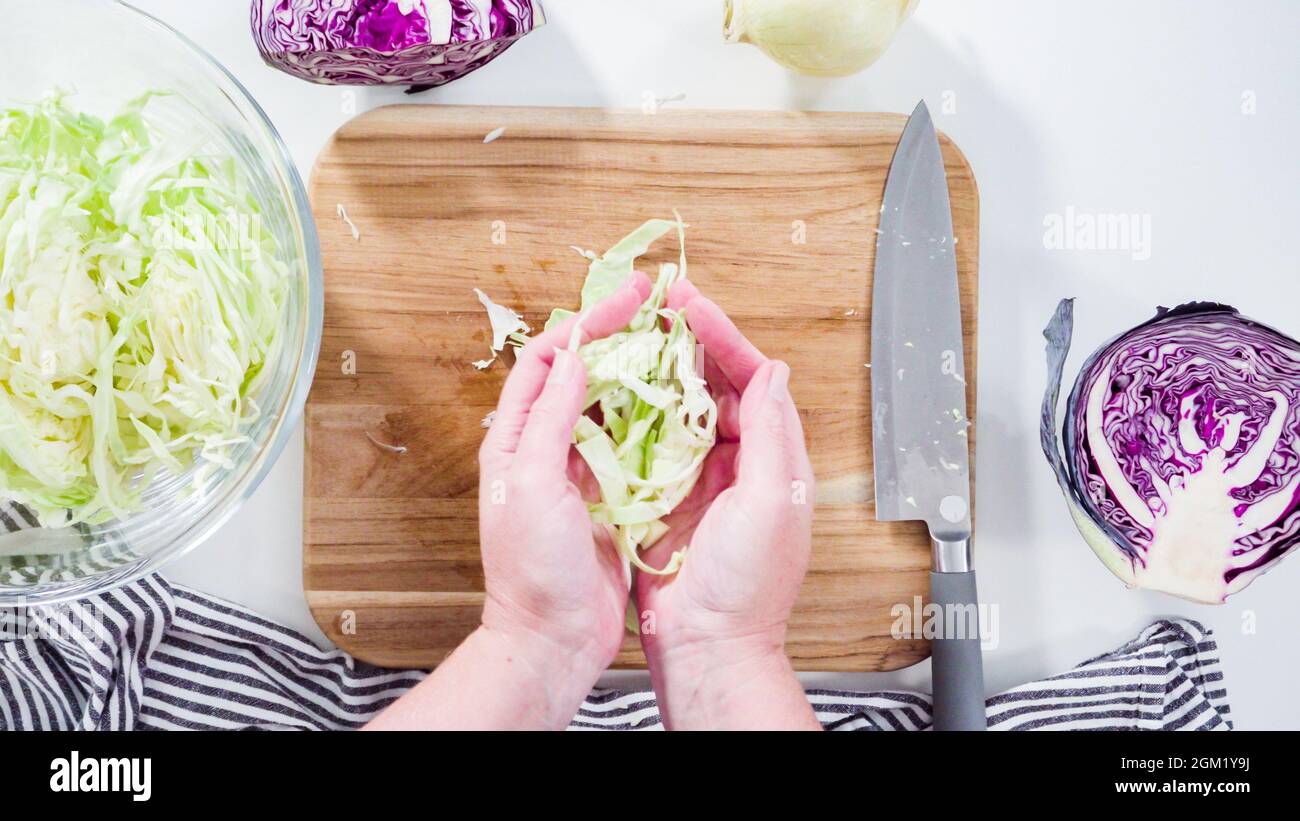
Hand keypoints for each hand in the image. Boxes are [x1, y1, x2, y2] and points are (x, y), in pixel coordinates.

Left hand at [477, 271, 652, 677]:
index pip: (550, 360)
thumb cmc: (532, 571)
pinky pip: (636, 445)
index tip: (631, 302)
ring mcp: (581, 472)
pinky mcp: (611, 497)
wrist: (554, 640)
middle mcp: (546, 448)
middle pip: (584, 374)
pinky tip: (683, 405)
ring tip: (677, 346)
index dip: (588, 323)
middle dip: (620, 336)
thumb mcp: (533, 485)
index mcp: (516, 439)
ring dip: (642, 373)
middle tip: (661, 308)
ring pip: (613, 405)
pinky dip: (657, 419)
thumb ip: (550, 419)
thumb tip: (573, 358)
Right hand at [635, 281, 819, 729]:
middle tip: (655, 307)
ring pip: (676, 409)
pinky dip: (631, 416)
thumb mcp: (772, 501)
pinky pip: (646, 445)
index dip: (721, 337)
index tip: (690, 305)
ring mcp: (697, 479)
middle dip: (685, 344)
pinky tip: (611, 392)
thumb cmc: (749, 584)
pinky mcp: (662, 499)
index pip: (750, 379)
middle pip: (711, 385)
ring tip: (630, 336)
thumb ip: (773, 433)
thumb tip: (774, 371)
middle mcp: (737, 462)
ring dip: (655, 372)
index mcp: (772, 458)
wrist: (708, 646)